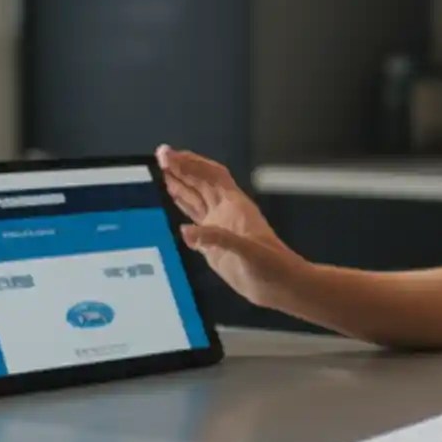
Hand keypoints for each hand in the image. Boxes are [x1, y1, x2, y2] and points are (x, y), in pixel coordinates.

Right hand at [156, 144, 306, 307]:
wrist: (280, 286)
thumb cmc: (272, 265)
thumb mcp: (248, 251)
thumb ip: (217, 240)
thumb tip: (186, 232)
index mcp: (235, 206)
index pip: (210, 176)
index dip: (191, 164)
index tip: (171, 156)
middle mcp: (225, 211)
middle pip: (200, 183)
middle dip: (181, 168)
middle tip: (160, 156)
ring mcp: (219, 226)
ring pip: (195, 198)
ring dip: (179, 184)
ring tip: (160, 172)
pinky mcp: (213, 244)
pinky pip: (194, 220)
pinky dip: (182, 208)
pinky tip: (170, 202)